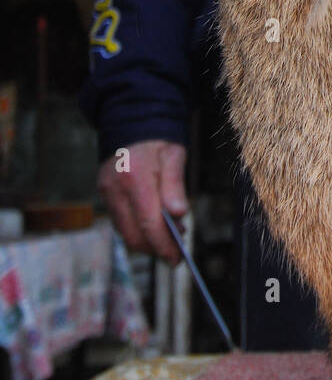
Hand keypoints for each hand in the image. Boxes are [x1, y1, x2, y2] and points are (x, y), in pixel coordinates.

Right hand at [97, 140, 187, 263]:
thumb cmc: (157, 140)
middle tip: (175, 253)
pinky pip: (120, 222)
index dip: (162, 245)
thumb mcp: (174, 155)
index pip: (148, 223)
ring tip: (170, 237)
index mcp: (135, 177)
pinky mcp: (104, 194)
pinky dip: (137, 230)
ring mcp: (106, 192)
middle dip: (155, 249)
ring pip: (124, 232)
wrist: (131, 121)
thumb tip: (178, 213)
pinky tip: (154, 226)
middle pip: (132, 234)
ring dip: (146, 242)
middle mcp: (115, 188)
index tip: (177, 258)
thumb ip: (176, 185)